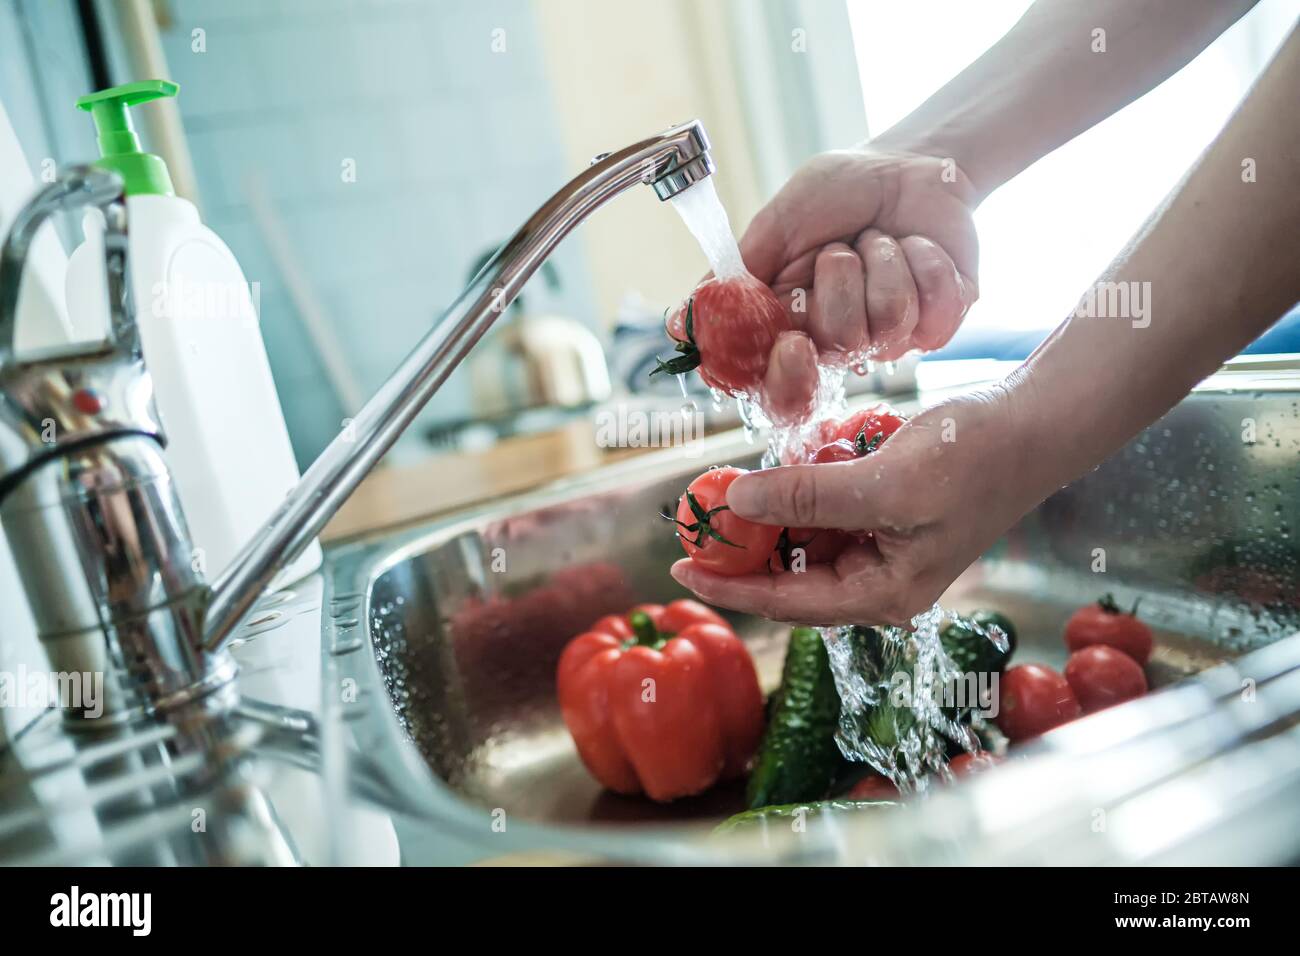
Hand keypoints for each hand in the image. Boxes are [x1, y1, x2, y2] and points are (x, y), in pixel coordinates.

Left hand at [670, 384, 1048, 626]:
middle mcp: (877, 580)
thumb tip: (735, 503)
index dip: (728, 586)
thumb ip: (806, 497)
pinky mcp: (881, 511)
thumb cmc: (973, 461)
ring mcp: (880, 546)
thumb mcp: (882, 483)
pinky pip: (824, 507)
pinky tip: (789, 460)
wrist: (1031, 424)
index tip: (678, 565)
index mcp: (882, 594)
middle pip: (788, 573)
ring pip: (801, 538)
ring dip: (769, 510)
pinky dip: (802, 485)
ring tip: (731, 483)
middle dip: (742, 545)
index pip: (785, 602)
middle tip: (696, 513)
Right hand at [742, 147, 980, 419]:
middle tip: (840, 249)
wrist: (904, 164)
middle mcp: (841, 343)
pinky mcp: (942, 322)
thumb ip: (733, 278)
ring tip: (880, 238)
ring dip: (884, 259)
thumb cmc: (837, 194)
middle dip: (839, 278)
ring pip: (888, 322)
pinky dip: (925, 260)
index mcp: (792, 328)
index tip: (792, 342)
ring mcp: (894, 337)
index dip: (787, 377)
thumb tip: (679, 325)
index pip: (781, 389)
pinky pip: (936, 310)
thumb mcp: (774, 227)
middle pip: (838, 343)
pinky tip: (918, 245)